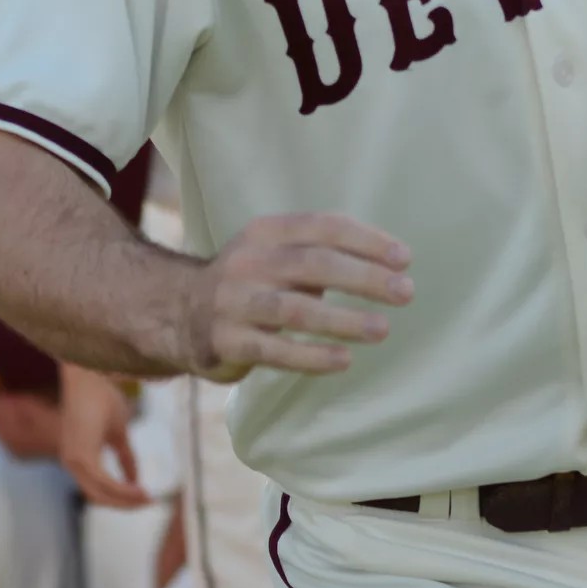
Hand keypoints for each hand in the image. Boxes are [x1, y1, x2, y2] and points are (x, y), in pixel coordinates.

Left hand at [58, 362, 148, 507]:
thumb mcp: (119, 431)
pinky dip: (121, 489)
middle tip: (148, 502)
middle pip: (98, 497)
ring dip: (124, 499)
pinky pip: (102, 482)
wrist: (89, 375)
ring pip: (99, 493)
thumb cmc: (101, 397)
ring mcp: (73, 460)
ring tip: (147, 498)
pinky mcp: (80, 456)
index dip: (121, 497)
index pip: (98, 488)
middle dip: (124, 503)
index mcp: (78, 457)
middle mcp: (72, 462)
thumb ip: (125, 455)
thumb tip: (135, 478)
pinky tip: (138, 490)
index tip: (144, 497)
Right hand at [179, 214, 412, 379]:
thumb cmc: (251, 283)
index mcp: (266, 231)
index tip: (405, 259)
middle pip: (314, 264)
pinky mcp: (226, 340)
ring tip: (382, 330)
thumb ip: (320, 253)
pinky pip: (274, 350)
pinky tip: (343, 360)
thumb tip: (389, 268)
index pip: (323, 227)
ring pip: (295, 310)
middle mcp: (248, 261)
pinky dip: (311, 356)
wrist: (180, 314)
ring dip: (343, 320)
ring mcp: (233, 301)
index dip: (367, 240)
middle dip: (365, 278)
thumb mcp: (275, 253)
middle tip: (405, 293)